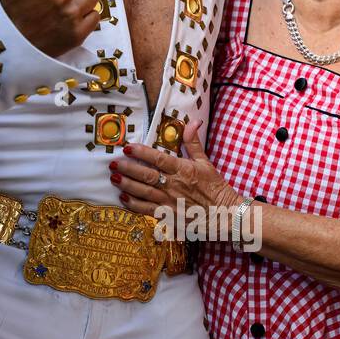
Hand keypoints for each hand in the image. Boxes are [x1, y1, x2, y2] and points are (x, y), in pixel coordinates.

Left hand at [109, 123, 237, 218]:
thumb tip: (193, 122)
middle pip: (146, 175)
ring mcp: (170, 202)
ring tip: (114, 178)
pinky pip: (147, 210)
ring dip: (127, 185)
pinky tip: (124, 198)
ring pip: (144, 192)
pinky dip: (134, 204)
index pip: (159, 159)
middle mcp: (175, 185)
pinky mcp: (169, 216)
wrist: (226, 214)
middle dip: (127, 169)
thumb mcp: (205, 163)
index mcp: (183, 170)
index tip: (127, 147)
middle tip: (113, 164)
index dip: (141, 153)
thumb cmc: (215, 188)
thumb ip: (193, 142)